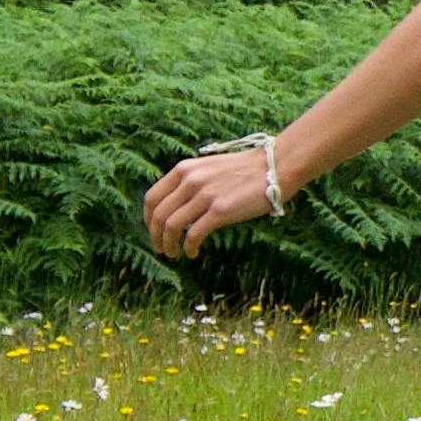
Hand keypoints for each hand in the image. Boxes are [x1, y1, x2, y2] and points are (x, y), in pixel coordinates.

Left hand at [141, 141, 281, 267]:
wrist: (273, 167)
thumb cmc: (244, 170)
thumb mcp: (208, 168)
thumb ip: (190, 182)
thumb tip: (176, 206)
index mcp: (184, 169)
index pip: (152, 197)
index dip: (147, 219)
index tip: (153, 230)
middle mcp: (190, 181)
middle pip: (158, 215)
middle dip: (155, 236)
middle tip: (160, 248)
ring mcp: (204, 195)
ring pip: (171, 227)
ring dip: (168, 245)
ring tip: (173, 254)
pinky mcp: (220, 210)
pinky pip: (193, 234)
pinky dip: (188, 247)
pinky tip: (192, 253)